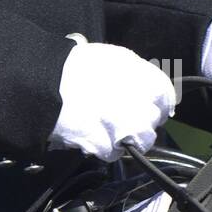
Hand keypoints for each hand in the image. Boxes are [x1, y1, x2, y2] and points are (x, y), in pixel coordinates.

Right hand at [48, 42, 176, 160]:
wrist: (46, 83)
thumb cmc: (78, 66)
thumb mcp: (116, 58)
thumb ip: (139, 75)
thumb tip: (152, 92)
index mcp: (147, 82)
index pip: (166, 98)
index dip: (156, 103)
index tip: (149, 107)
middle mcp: (142, 107)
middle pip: (153, 123)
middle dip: (140, 121)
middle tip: (121, 115)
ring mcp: (124, 129)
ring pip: (140, 142)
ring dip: (127, 138)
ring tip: (108, 128)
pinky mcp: (106, 146)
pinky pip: (113, 153)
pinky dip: (104, 147)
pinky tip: (92, 134)